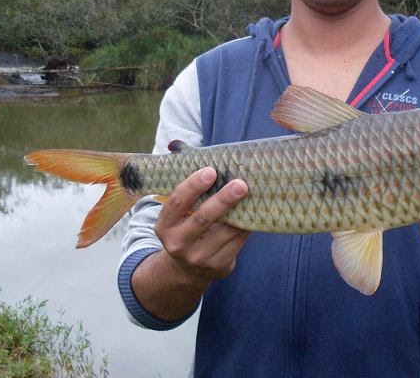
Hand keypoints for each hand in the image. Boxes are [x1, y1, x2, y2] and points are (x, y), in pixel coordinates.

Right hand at [154, 166, 249, 286]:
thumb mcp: (176, 215)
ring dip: (241, 211)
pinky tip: (254, 212)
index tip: (211, 171)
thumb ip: (185, 187)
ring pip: (226, 230)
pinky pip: (238, 241)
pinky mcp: (219, 266)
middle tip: (240, 184)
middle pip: (203, 218)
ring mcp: (199, 258)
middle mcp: (179, 244)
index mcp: (165, 226)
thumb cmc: (186, 228)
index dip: (193, 186)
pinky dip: (247, 225)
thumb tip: (184, 149)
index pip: (177, 203)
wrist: (188, 270)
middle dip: (223, 199)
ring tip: (252, 194)